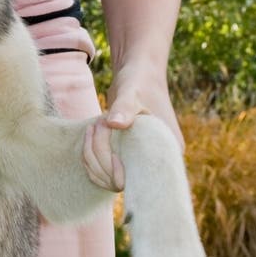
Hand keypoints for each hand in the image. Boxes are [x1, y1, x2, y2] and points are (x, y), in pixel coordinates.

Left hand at [82, 63, 182, 191]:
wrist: (137, 74)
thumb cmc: (138, 81)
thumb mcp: (130, 92)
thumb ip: (123, 107)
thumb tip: (115, 123)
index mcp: (167, 150)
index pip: (144, 181)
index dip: (121, 173)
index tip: (112, 150)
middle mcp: (156, 160)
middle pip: (122, 182)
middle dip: (102, 157)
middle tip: (98, 124)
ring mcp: (139, 160)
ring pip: (109, 180)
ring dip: (93, 157)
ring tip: (93, 126)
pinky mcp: (125, 157)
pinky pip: (105, 173)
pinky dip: (91, 160)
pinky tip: (88, 138)